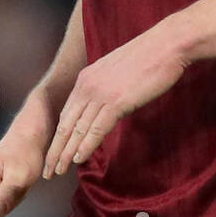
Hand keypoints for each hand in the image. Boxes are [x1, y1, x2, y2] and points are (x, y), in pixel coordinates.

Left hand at [43, 22, 187, 178]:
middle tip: (48, 170)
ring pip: (77, 130)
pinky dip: (85, 146)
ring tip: (58, 171)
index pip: (66, 113)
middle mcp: (87, 86)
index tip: (53, 152)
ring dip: (66, 154)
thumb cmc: (150, 56)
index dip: (58, 135)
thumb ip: (106, 88)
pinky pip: (95, 129)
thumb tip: (106, 105)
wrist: (167, 44)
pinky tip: (78, 159)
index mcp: (86, 78)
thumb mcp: (118, 71)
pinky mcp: (116, 102)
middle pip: (66, 124)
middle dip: (55, 150)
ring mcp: (100, 94)